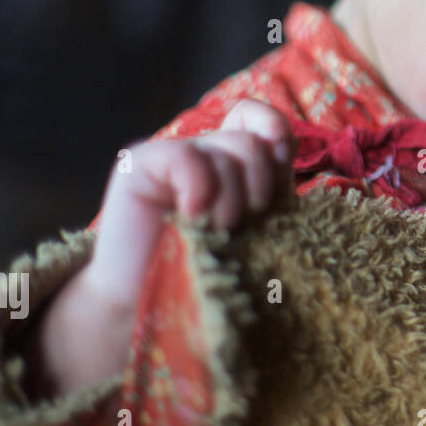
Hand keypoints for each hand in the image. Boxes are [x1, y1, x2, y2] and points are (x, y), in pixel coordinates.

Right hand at [32, 100, 296, 396]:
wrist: (151, 309)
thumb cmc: (210, 274)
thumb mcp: (257, 229)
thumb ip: (272, 187)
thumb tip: (287, 147)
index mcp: (233, 165)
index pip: (258, 117)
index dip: (275, 129)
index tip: (284, 161)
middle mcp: (202, 155)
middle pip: (249, 140)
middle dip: (258, 184)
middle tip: (242, 223)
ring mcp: (170, 157)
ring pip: (225, 149)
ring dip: (230, 200)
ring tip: (215, 232)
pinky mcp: (138, 166)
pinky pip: (186, 156)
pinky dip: (199, 190)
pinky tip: (191, 218)